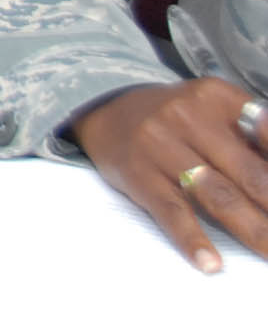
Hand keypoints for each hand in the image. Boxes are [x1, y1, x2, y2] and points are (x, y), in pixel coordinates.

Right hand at [73, 81, 267, 270]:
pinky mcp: (137, 173)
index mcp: (218, 97)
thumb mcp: (214, 109)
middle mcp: (188, 115)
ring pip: (218, 196)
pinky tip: (210, 263)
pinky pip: (170, 211)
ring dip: (253, 231)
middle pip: (251, 174)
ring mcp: (159, 144)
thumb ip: (252, 136)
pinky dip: (192, 239)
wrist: (107, 108)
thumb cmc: (178, 117)